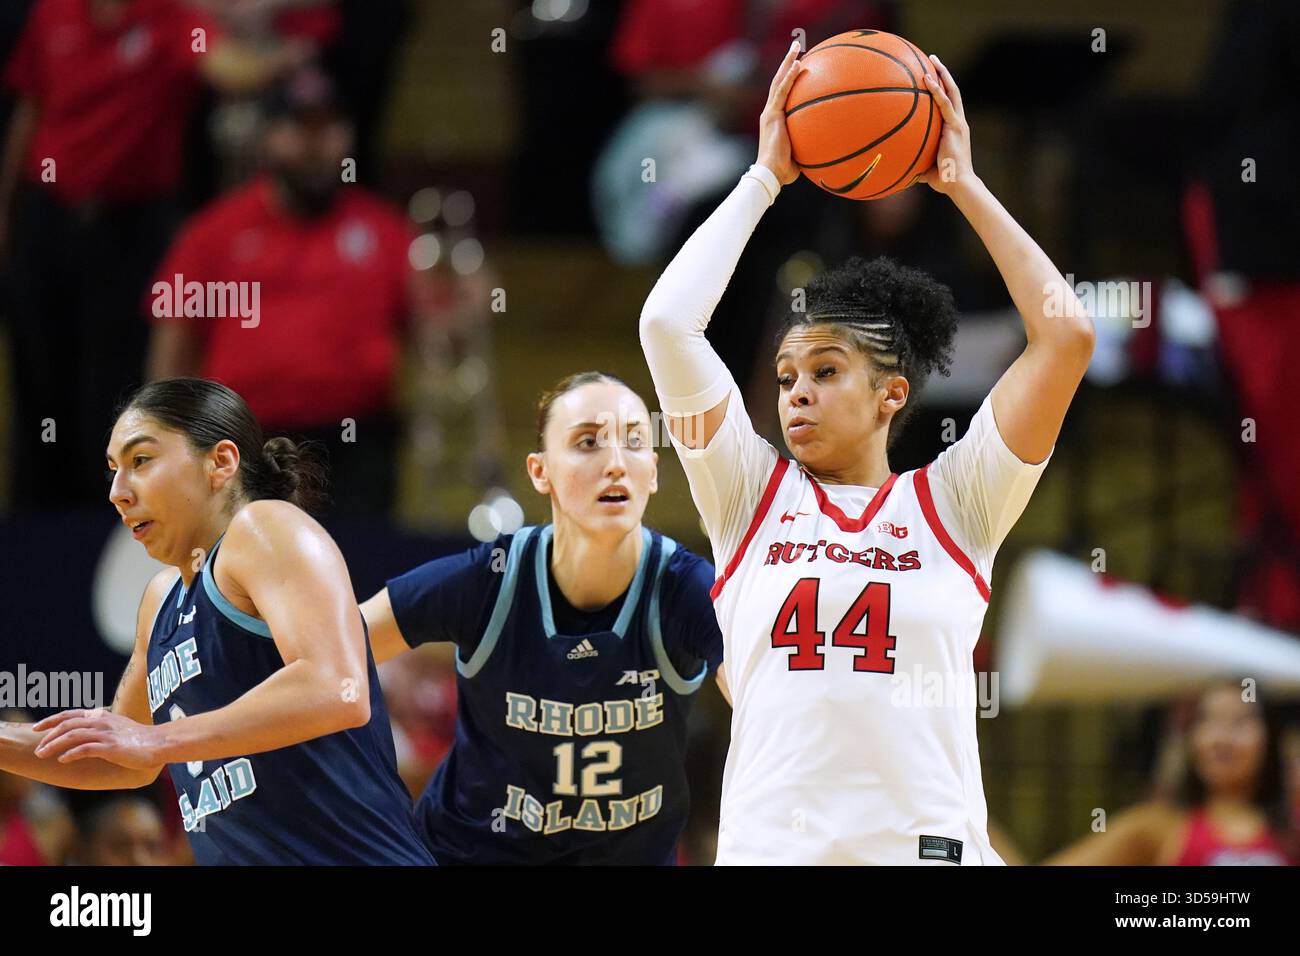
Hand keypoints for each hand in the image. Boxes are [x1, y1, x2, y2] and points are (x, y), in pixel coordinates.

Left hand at [33, 708, 163, 769]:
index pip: (71, 714)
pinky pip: (85, 749)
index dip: (52, 720)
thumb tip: (88, 736)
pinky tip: (62, 760)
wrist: (160, 743)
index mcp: (102, 716)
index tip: (37, 727)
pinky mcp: (111, 747)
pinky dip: (71, 754)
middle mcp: (101, 722)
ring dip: (54, 744)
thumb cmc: (140, 739)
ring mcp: (106, 734)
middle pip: (68, 724)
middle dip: (48, 735)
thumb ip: (103, 728)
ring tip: (42, 754)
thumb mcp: (118, 728)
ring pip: (72, 735)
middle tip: (37, 747)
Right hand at [756, 41, 803, 185]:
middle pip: (779, 81)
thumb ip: (810, 146)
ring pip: (779, 80)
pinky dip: (789, 77)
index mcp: (775, 119)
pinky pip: (782, 91)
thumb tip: (828, 148)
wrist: (770, 174)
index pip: (782, 93)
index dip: (789, 77)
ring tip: (797, 46)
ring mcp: (770, 112)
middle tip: (797, 47)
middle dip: (787, 62)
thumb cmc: (785, 171)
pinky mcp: (772, 114)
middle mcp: (770, 112)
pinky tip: (798, 63)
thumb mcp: (801, 154)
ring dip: (788, 62)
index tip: (799, 64)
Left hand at [918, 55, 975, 195]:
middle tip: (932, 59)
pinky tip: (927, 78)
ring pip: (952, 91)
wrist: (958, 183)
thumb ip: (914, 161)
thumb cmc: (943, 180)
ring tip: (932, 59)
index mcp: (953, 128)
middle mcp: (958, 121)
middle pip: (952, 90)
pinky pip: (945, 103)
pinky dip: (936, 90)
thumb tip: (898, 166)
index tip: (931, 76)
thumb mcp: (926, 167)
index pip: (948, 102)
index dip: (941, 88)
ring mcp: (958, 122)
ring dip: (942, 74)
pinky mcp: (956, 126)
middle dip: (943, 73)